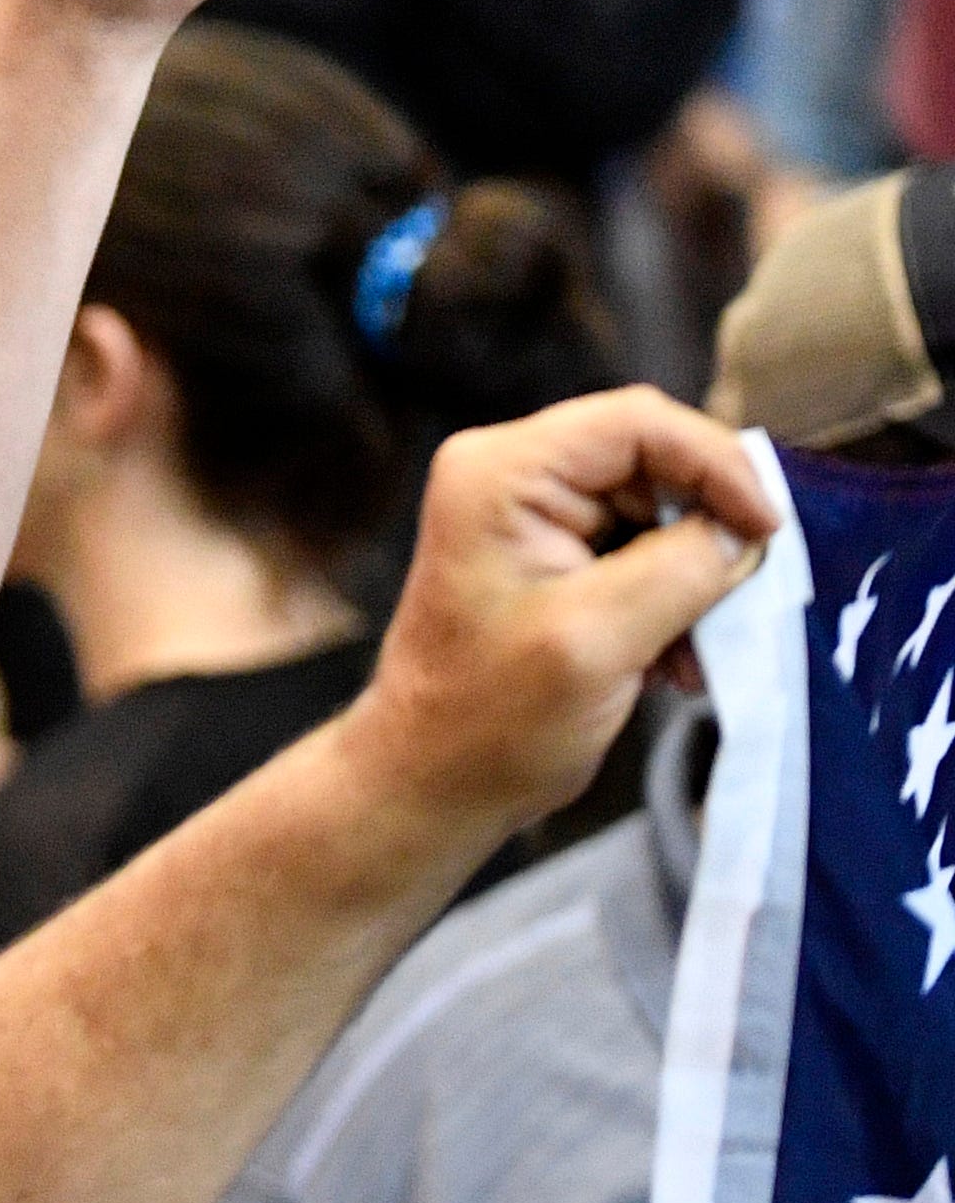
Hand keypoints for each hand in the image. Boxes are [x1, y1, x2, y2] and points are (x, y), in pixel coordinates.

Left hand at [340, 385, 775, 826]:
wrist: (434, 781)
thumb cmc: (489, 719)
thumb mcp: (596, 640)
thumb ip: (678, 570)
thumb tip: (745, 533)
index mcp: (502, 473)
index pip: (639, 422)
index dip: (718, 465)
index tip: (768, 531)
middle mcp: (513, 477)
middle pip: (655, 463)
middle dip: (707, 533)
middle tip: (741, 600)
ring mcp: (533, 517)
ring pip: (660, 513)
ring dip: (695, 580)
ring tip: (695, 654)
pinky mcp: (556, 559)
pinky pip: (644, 553)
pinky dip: (674, 602)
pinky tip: (674, 665)